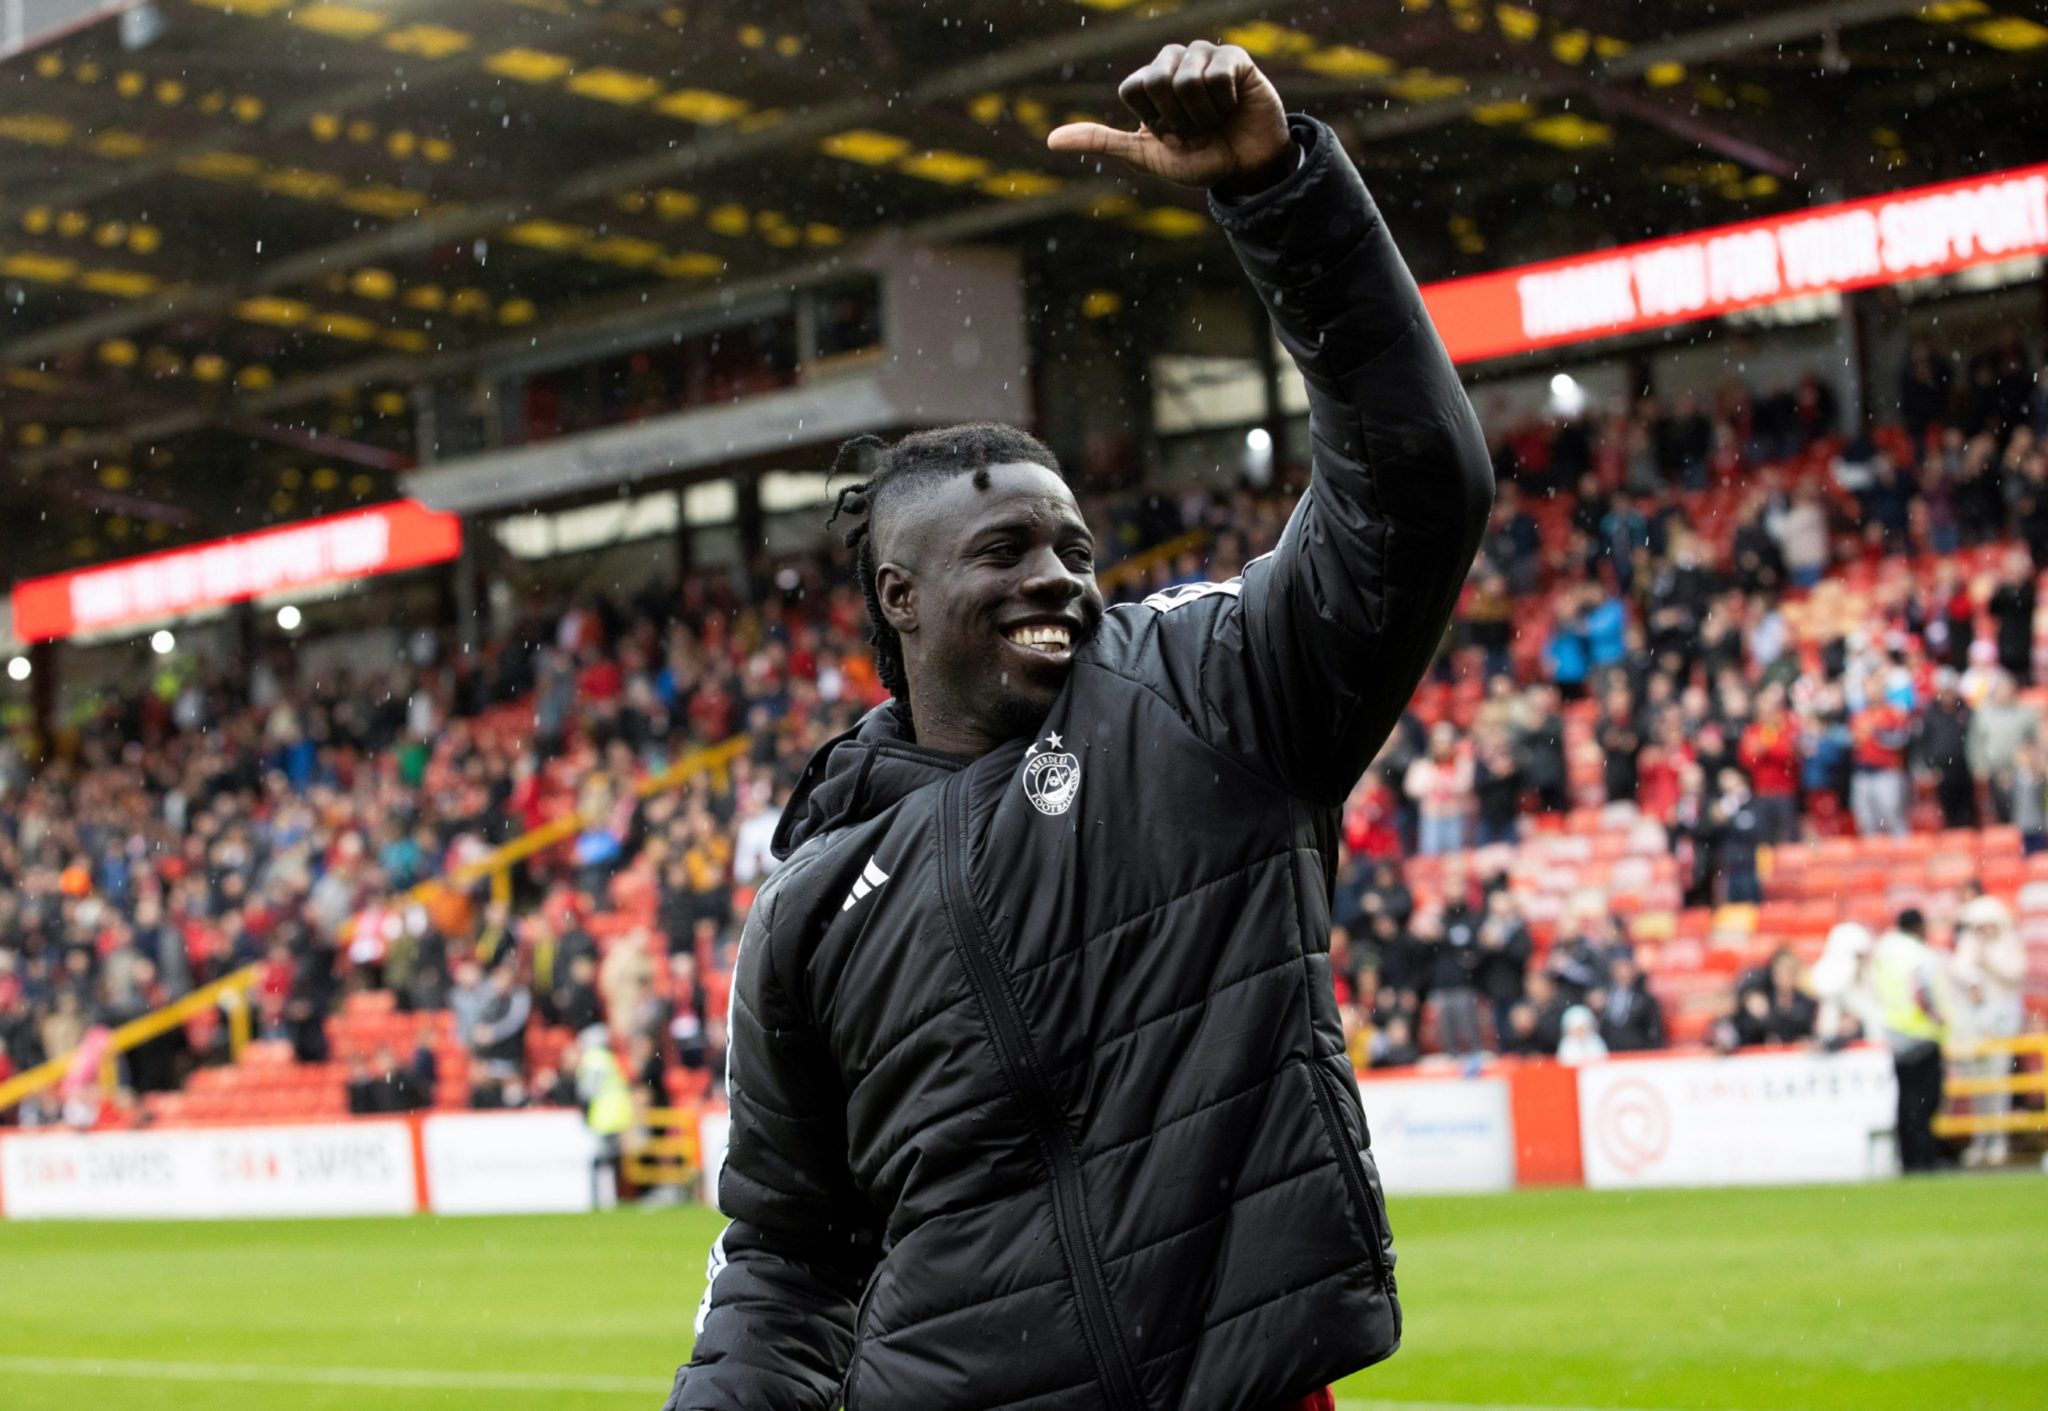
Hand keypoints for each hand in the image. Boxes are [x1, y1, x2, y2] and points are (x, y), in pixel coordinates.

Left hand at [1047, 41, 1291, 193]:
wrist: (1244, 169)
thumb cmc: (1197, 159)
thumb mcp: (1145, 156)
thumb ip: (1102, 142)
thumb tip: (1051, 140)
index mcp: (1148, 81)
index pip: (1133, 89)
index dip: (1152, 121)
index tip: (1169, 135)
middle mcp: (1173, 62)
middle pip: (1156, 80)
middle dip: (1176, 119)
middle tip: (1194, 130)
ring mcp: (1204, 57)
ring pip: (1187, 79)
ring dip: (1202, 115)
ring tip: (1215, 122)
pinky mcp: (1235, 58)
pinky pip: (1218, 75)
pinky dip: (1225, 104)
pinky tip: (1233, 108)